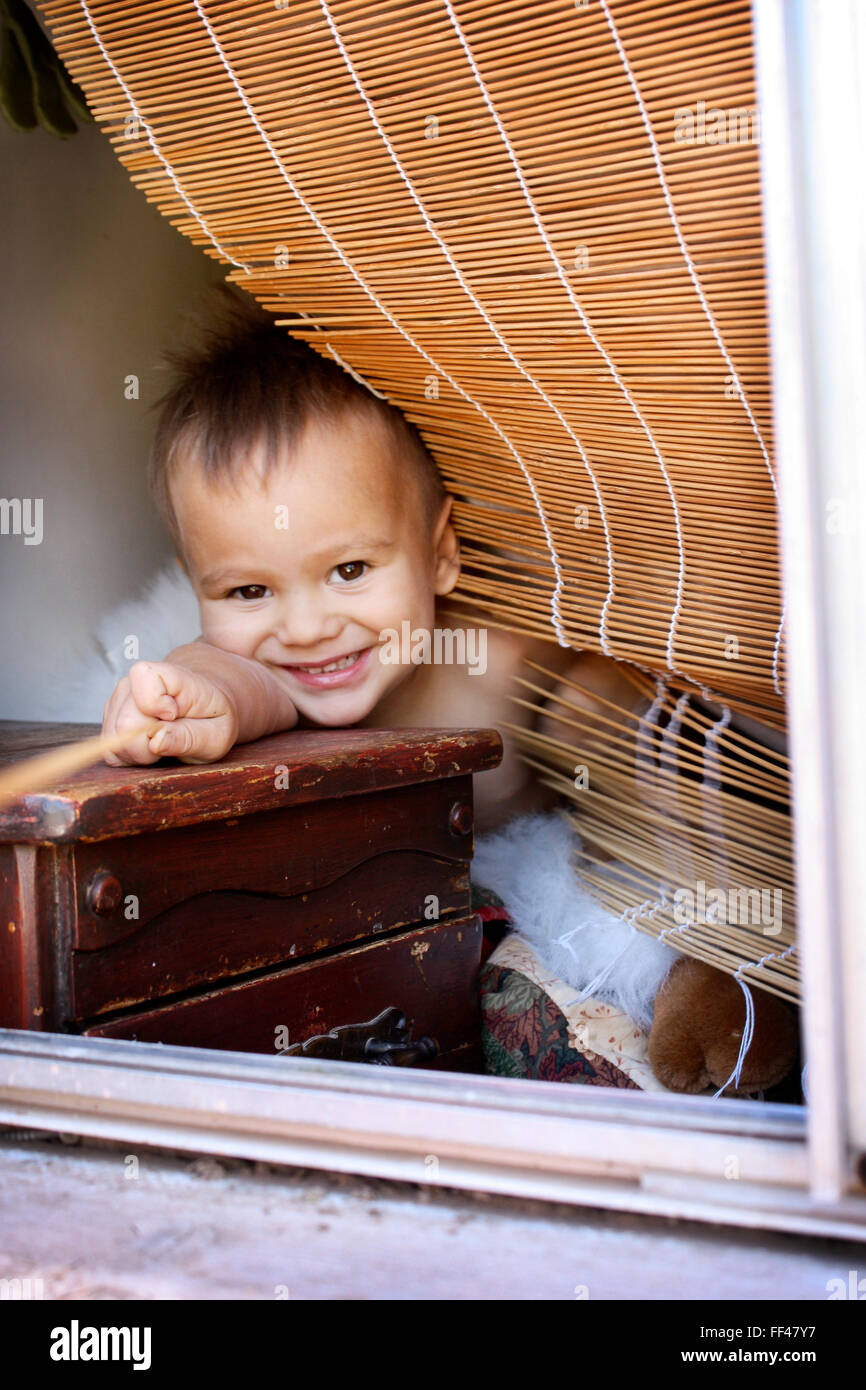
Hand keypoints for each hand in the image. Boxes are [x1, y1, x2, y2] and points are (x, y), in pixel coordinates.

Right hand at [101, 660, 239, 765]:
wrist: (205, 705)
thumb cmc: (212, 719)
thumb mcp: (216, 735)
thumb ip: (188, 738)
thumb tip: (155, 742)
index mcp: (173, 675)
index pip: (144, 678)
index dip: (155, 706)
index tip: (174, 716)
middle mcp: (140, 679)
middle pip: (124, 723)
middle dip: (146, 746)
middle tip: (170, 742)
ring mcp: (122, 694)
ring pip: (112, 737)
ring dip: (137, 750)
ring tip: (161, 741)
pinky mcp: (111, 711)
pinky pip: (109, 744)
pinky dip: (129, 752)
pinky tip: (148, 743)